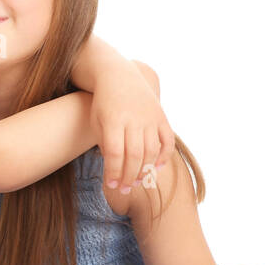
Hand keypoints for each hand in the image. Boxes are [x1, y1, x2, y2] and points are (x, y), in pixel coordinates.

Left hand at [92, 59, 174, 193]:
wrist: (118, 76)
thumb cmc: (103, 104)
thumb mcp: (97, 122)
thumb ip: (106, 144)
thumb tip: (116, 169)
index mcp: (113, 120)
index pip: (116, 153)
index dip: (114, 172)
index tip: (111, 185)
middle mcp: (134, 119)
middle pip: (134, 155)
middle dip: (129, 176)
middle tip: (124, 189)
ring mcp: (150, 117)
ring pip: (151, 150)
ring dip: (145, 170)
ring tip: (136, 182)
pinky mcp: (161, 116)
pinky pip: (167, 140)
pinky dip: (164, 156)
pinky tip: (157, 168)